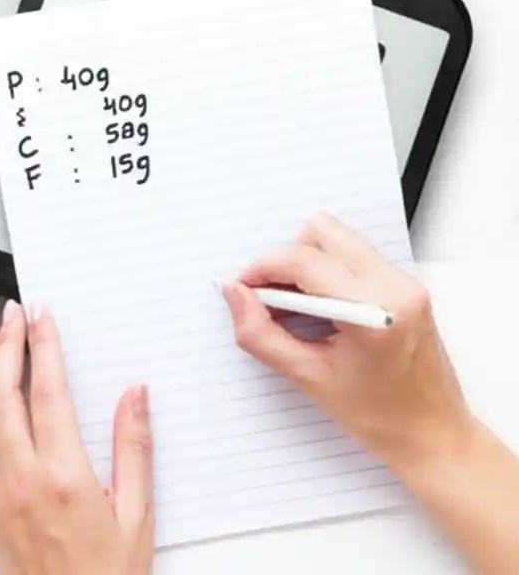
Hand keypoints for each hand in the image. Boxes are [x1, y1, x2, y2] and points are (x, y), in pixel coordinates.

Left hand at [0, 300, 153, 574]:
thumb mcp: (138, 515)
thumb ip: (135, 449)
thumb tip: (136, 395)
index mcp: (63, 476)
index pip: (47, 392)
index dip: (43, 345)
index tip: (42, 315)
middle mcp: (21, 478)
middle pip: (2, 394)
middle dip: (6, 345)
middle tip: (12, 312)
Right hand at [220, 213, 475, 475]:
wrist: (433, 434)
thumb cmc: (380, 417)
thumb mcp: (308, 378)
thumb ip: (261, 334)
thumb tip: (235, 295)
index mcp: (374, 310)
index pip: (304, 261)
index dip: (262, 268)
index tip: (242, 288)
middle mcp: (395, 286)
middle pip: (322, 232)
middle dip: (285, 259)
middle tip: (268, 296)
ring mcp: (406, 283)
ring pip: (338, 239)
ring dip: (306, 264)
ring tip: (294, 307)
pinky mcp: (407, 287)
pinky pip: (355, 257)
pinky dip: (326, 274)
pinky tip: (317, 310)